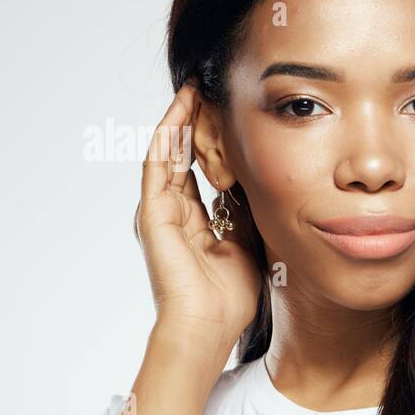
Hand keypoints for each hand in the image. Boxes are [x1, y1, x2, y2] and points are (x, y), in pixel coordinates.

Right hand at [134, 80, 261, 361]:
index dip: (213, 143)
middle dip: (195, 122)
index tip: (228, 115)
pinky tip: (181, 110)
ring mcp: (160, 210)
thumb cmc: (230, 297)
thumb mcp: (248, 243)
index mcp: (195, 222)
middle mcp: (174, 212)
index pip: (202, 171)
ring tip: (194, 89)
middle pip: (182, 156)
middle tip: (209, 89)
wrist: (207, 325)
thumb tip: (262, 185)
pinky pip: (159, 163)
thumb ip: (248, 213)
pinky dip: (169, 134)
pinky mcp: (152, 212)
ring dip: (180, 119)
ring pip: (168, 152)